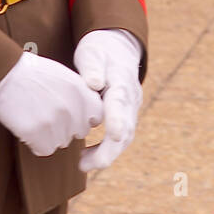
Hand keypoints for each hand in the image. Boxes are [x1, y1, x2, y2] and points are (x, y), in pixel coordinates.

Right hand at [0, 50, 103, 156]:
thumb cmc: (32, 72)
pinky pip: (44, 149)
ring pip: (61, 142)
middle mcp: (73, 108)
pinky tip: (26, 124)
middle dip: (66, 127)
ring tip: (34, 113)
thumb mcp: (64, 76)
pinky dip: (35, 142)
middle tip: (46, 110)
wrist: (4, 71)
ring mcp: (56, 122)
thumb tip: (89, 117)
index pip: (96, 117)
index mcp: (82, 92)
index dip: (83, 117)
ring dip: (49, 134)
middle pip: (79, 132)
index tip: (69, 110)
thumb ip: (80, 96)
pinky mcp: (37, 133)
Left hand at [73, 29, 142, 170]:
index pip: (121, 101)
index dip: (118, 119)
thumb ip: (92, 66)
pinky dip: (104, 150)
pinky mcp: (125, 117)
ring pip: (125, 137)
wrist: (116, 49)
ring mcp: (131, 109)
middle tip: (87, 164)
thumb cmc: (99, 51)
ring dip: (106, 154)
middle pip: (126, 127)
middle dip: (110, 149)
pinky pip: (119, 138)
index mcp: (122, 80)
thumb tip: (94, 84)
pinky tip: (85, 157)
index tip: (113, 134)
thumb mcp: (92, 52)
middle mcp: (131, 98)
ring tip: (82, 165)